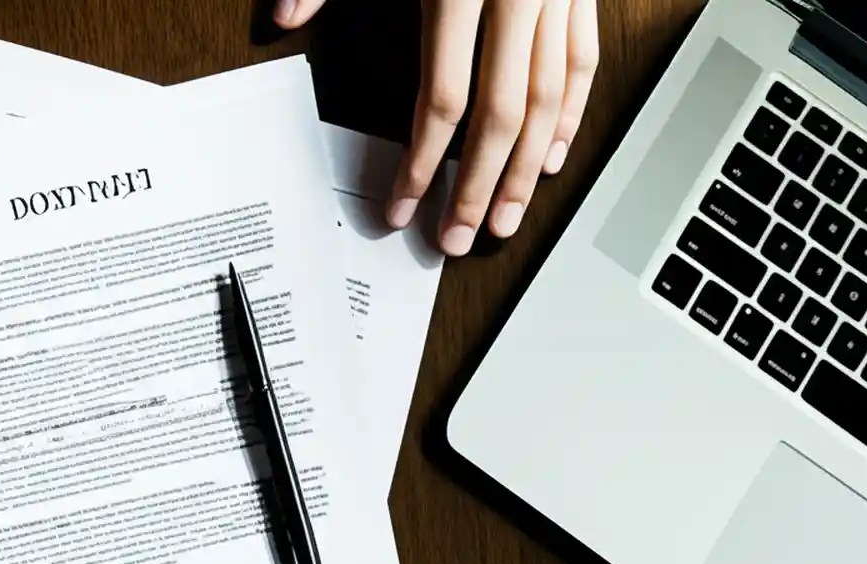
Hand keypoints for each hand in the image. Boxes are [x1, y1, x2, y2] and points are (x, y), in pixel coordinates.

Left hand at [275, 0, 598, 254]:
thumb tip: (284, 19)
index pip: (442, 99)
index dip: (422, 162)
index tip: (404, 205)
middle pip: (501, 116)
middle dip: (479, 188)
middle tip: (458, 239)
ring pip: (550, 100)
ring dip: (529, 169)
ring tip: (507, 220)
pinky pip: (583, 60)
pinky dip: (571, 112)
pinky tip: (554, 155)